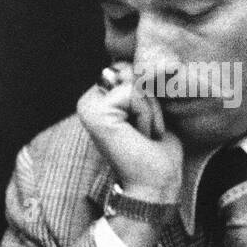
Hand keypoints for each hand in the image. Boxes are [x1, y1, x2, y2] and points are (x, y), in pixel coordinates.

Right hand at [77, 63, 182, 205]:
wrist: (155, 184)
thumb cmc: (158, 152)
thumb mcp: (152, 110)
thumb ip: (142, 86)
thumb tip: (136, 62)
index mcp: (101, 99)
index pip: (131, 68)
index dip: (151, 95)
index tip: (147, 124)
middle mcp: (89, 100)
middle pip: (132, 71)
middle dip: (151, 101)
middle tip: (146, 130)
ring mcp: (88, 105)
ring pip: (134, 82)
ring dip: (150, 110)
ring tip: (143, 134)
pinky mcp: (95, 112)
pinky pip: (132, 93)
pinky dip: (147, 115)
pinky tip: (140, 135)